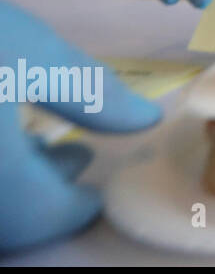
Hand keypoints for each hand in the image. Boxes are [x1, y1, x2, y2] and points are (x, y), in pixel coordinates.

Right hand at [0, 1, 161, 251]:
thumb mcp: (33, 55)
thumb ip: (93, 97)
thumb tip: (142, 122)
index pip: (39, 218)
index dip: (72, 210)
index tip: (95, 191)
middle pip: (5, 217)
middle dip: (41, 197)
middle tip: (77, 160)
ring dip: (10, 184)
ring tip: (41, 141)